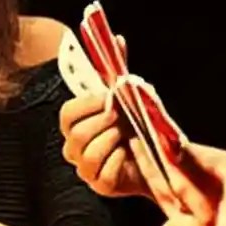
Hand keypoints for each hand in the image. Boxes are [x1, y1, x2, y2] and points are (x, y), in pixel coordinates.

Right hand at [60, 36, 149, 197]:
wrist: (158, 157)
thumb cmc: (137, 125)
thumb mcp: (128, 96)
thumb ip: (118, 70)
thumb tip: (118, 40)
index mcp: (75, 125)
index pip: (67, 114)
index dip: (87, 104)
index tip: (110, 97)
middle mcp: (74, 148)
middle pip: (76, 134)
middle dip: (103, 122)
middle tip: (121, 116)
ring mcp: (86, 170)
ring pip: (88, 154)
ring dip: (111, 141)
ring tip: (126, 136)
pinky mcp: (101, 186)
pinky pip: (105, 173)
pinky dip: (119, 161)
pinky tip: (128, 155)